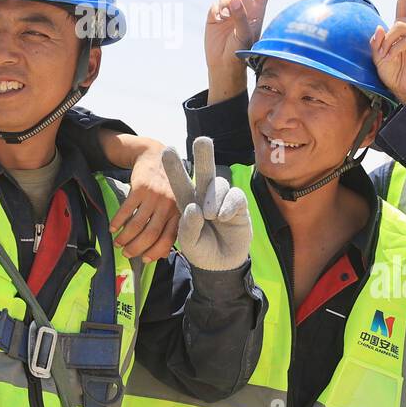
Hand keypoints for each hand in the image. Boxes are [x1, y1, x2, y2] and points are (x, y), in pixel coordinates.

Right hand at [108, 141, 181, 262]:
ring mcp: (155, 196)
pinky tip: (112, 228)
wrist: (155, 156)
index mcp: (179, 212)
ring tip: (117, 243)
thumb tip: (160, 255)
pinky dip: (117, 221)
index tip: (144, 260)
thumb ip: (170, 228)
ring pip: (137, 224)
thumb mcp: (174, 205)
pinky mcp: (140, 187)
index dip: (155, 252)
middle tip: (126, 253)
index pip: (168, 239)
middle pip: (151, 234)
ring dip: (125, 237)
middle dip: (136, 247)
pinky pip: (126, 210)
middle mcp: (169, 205)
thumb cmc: (167, 186)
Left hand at [161, 137, 251, 272]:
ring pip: (219, 183)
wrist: (222, 265)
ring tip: (211, 216)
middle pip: (204, 170)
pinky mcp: (239, 205)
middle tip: (202, 140)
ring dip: (213, 198)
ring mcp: (222, 199)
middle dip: (203, 154)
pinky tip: (224, 217)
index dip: (174, 167)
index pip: (179, 181)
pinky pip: (235, 195)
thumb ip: (188, 227)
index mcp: (187, 202)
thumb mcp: (188, 243)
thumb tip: (194, 207)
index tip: (167, 150)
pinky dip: (229, 205)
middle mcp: (205, 196)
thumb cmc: (201, 251)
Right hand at [204, 0, 276, 103]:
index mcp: (257, 10)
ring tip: (226, 18)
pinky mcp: (214, 13)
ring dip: (225, 3)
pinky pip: (215, 4)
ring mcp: (228, 9)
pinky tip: (218, 22)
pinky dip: (216, 12)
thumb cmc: (240, 51)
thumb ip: (240, 17)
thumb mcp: (245, 35)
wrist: (223, 63)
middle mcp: (243, 6)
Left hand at [369, 0, 405, 104]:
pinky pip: (405, 41)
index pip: (402, 5)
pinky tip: (393, 57)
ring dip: (388, 42)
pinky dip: (394, 50)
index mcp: (401, 30)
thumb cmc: (393, 73)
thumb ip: (377, 43)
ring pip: (398, 27)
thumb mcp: (378, 57)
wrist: (404, 90)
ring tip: (386, 56)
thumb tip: (379, 27)